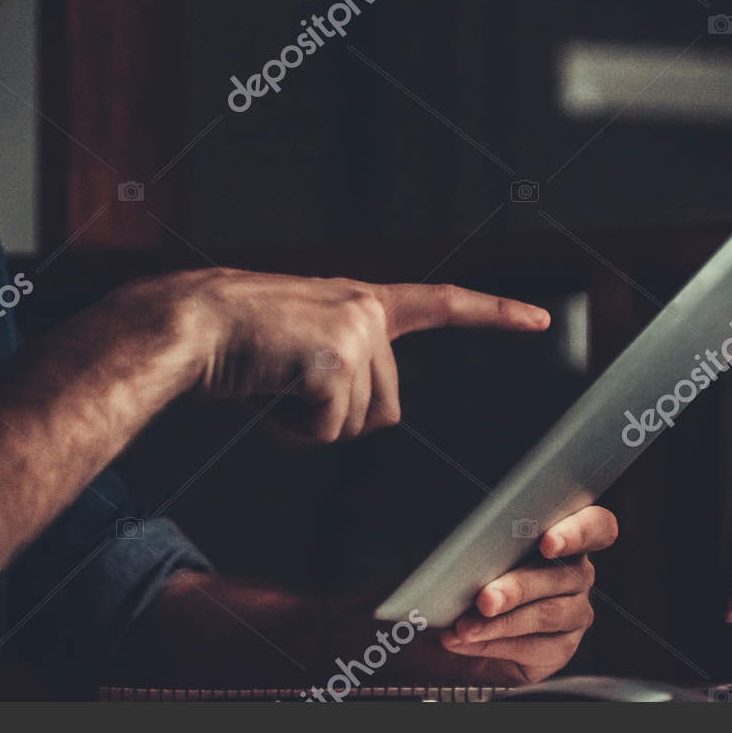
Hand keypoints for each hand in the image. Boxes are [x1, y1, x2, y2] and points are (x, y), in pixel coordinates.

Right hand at [149, 268, 549, 442]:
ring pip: (356, 426)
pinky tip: (266, 387)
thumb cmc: (236, 340)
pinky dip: (291, 428)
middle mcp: (368, 310)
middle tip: (284, 381)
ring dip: (308, 423)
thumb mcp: (302, 341)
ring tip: (271, 378)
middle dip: (334, 418)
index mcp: (363, 300)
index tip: (540, 320)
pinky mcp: (334, 361)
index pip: (442, 303)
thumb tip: (363, 413)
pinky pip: (327, 431)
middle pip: (385, 411)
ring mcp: (355, 333)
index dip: (493, 315)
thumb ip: (343, 363)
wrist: (191, 322)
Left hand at [438, 505, 617, 683]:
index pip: (596, 527)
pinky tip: (464, 641)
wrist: (463, 629)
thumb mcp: (476, 553)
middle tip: (485, 599)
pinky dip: (491, 644)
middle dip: (518, 588)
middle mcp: (577, 574)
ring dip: (501, 622)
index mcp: (565, 536)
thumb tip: (460, 545)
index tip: (548, 543)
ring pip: (546, 615)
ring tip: (465, 627)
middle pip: (563, 576)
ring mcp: (575, 613)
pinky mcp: (561, 648)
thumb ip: (482, 542)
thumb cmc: (472, 577)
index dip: (579, 532)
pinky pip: (532, 648)